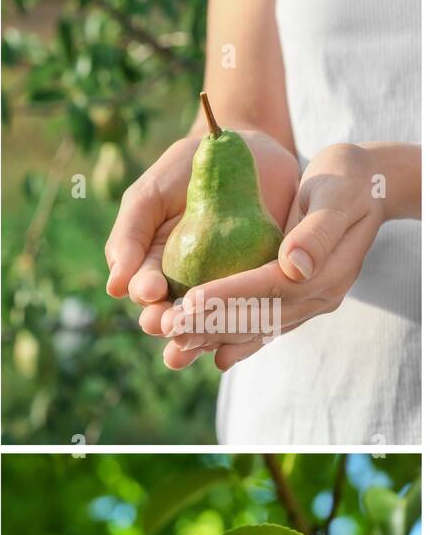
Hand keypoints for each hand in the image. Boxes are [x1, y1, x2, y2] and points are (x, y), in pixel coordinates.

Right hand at [104, 127, 298, 366]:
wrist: (249, 152)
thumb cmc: (189, 169)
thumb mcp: (152, 194)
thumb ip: (130, 235)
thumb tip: (114, 289)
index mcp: (152, 268)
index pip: (145, 291)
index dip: (145, 293)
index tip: (150, 290)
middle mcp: (184, 287)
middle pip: (174, 317)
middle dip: (168, 324)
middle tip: (167, 325)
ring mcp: (223, 290)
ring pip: (211, 325)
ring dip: (201, 339)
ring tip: (198, 346)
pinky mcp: (262, 288)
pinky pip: (253, 314)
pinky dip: (247, 329)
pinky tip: (242, 340)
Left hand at [146, 143, 387, 368]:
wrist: (365, 187)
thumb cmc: (347, 180)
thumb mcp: (337, 194)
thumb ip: (318, 231)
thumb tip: (295, 266)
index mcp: (330, 270)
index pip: (271, 287)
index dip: (229, 294)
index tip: (190, 299)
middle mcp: (321, 295)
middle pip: (260, 316)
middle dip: (212, 324)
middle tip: (169, 328)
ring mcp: (310, 303)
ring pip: (258, 328)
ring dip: (216, 338)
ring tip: (176, 344)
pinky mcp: (298, 303)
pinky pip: (264, 326)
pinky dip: (235, 340)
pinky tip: (208, 354)